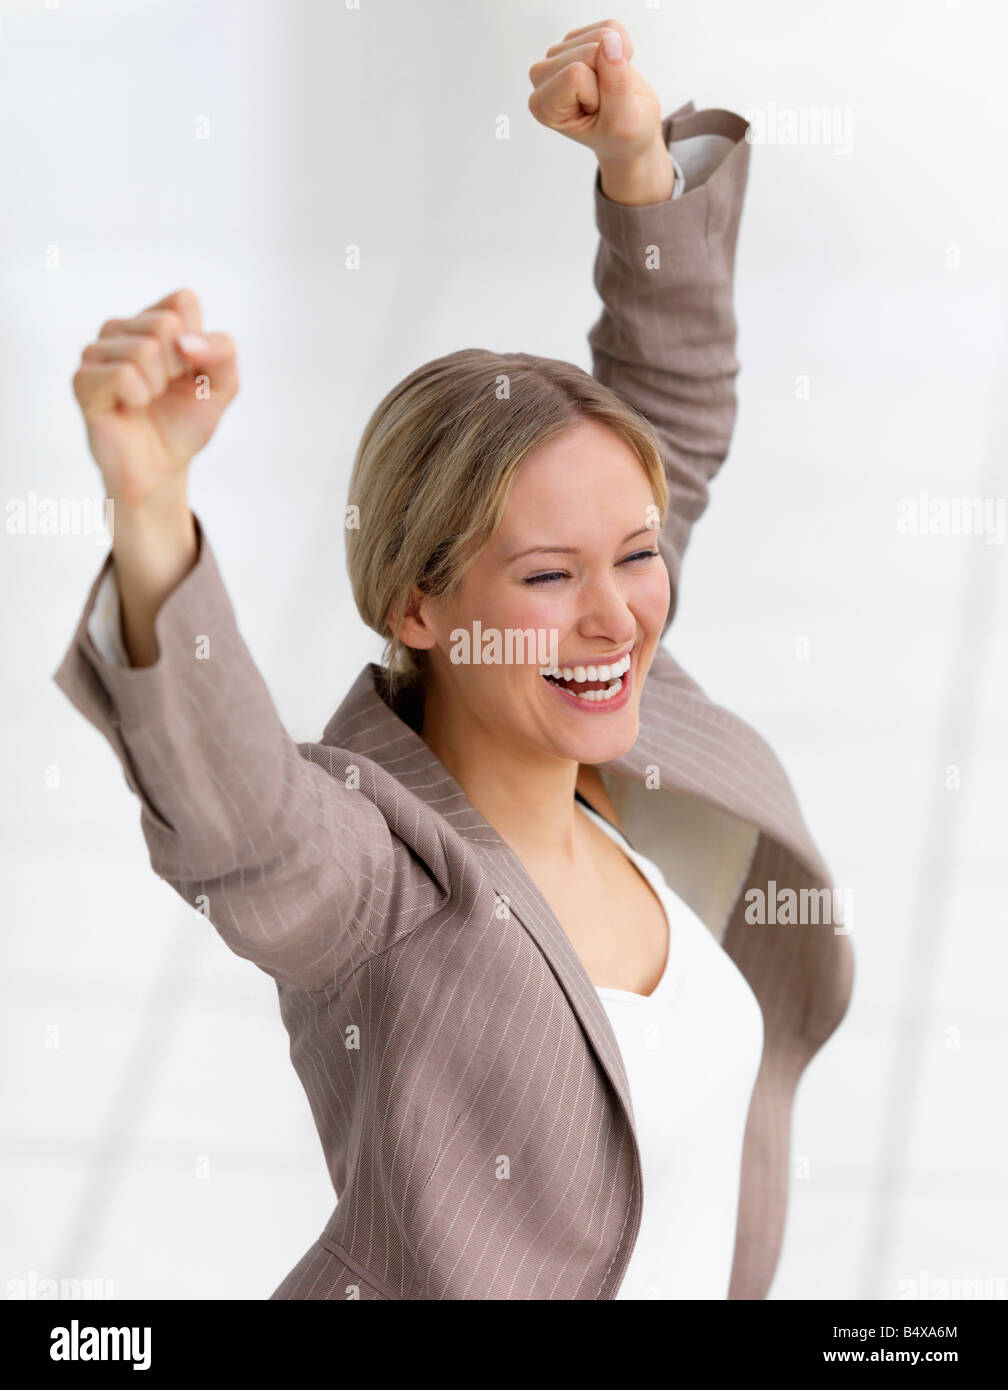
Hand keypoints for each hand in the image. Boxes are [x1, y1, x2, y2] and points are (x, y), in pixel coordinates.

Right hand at [72, 287, 238, 514]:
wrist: (161, 467)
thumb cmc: (186, 421)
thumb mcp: (223, 385)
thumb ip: (223, 352)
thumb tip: (186, 341)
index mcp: (154, 320)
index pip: (183, 301)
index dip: (198, 343)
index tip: (191, 370)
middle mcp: (122, 329)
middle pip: (165, 324)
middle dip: (179, 367)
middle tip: (166, 390)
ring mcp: (98, 352)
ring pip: (144, 349)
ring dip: (158, 386)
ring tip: (148, 400)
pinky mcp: (83, 379)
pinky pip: (123, 374)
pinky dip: (139, 397)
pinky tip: (130, 407)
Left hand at [528, 19, 673, 203]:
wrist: (629, 130)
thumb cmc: (620, 137)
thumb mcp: (622, 122)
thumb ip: (615, 85)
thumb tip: (610, 40)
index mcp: (543, 106)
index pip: (576, 75)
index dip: (599, 94)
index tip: (598, 114)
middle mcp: (542, 76)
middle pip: (589, 51)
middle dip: (609, 76)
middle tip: (606, 103)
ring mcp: (558, 54)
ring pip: (600, 36)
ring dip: (617, 63)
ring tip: (609, 89)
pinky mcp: (577, 38)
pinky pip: (611, 27)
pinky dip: (623, 49)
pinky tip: (614, 70)